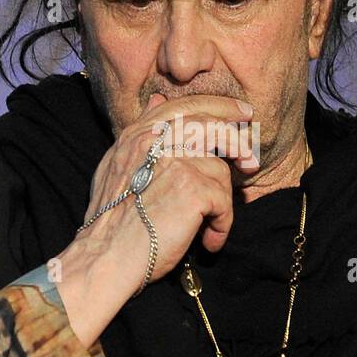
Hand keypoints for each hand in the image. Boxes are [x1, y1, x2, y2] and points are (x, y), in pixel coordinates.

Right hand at [56, 93, 258, 344]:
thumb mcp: (117, 167)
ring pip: (219, 170)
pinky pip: (223, 201)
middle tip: (251, 159)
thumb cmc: (111, 222)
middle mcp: (156, 140)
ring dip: (220, 202)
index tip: (240, 112)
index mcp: (137, 134)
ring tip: (210, 227)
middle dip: (237, 139)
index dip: (217, 106)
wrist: (106, 256)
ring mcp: (176, 161)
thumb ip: (140, 136)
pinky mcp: (193, 187)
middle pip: (210, 125)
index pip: (184, 106)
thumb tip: (159, 100)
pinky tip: (208, 242)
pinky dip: (221, 225)